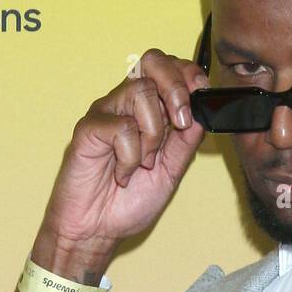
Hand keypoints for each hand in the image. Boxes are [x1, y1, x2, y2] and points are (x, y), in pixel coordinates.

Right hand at [32, 49, 211, 271]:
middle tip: (180, 123)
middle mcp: (126, 105)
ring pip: (140, 93)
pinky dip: (130, 156)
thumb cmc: (127, 202)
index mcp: (148, 110)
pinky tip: (122, 174)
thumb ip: (186, 142)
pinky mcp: (88, 128)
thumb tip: (203, 111)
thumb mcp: (171, 171)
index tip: (201, 95)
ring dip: (152, 134)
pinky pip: (121, 127)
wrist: (97, 230)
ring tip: (143, 164)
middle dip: (175, 88)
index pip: (168, 67)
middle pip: (152, 61)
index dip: (188, 74)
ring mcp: (106, 113)